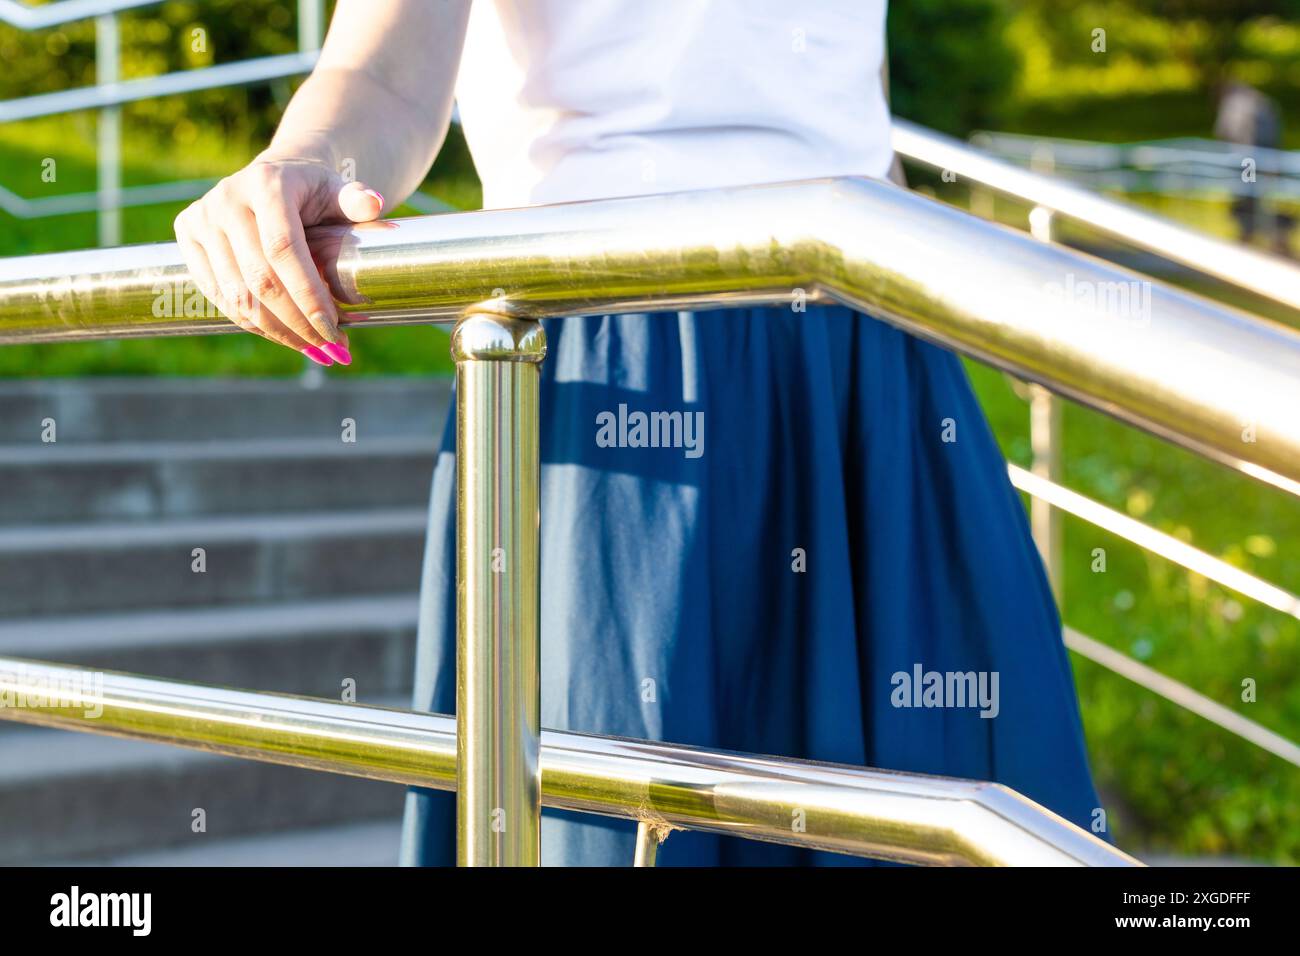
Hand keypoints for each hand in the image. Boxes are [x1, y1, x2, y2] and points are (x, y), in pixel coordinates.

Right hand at [173, 157, 384, 365]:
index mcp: (267, 184)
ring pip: (236, 294)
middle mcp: (227, 199)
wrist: (271, 177)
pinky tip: (283, 336)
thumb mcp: (337, 190)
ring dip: (276, 331)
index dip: (307, 294)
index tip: (333, 328)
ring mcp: (202, 218)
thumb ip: (356, 200)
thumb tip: (374, 205)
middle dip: (297, 322)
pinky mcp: (186, 237)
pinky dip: (251, 323)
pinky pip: (217, 295)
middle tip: (330, 347)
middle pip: (259, 278)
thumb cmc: (312, 192)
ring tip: (313, 349)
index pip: (283, 249)